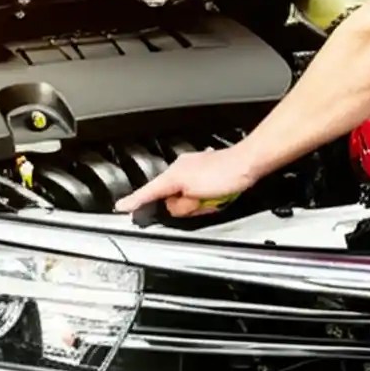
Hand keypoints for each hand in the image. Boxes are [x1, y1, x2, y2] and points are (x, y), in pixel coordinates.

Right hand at [114, 147, 259, 217]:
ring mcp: (191, 166)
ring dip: (194, 201)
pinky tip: (215, 195)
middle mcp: (180, 167)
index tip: (121, 207)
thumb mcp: (197, 200)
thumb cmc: (227, 177)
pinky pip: (194, 186)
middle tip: (200, 207)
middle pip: (169, 195)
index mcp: (174, 174)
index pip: (149, 191)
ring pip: (183, 192)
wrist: (248, 163)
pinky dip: (200, 194)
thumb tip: (173, 207)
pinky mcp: (203, 167)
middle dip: (182, 205)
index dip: (134, 200)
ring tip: (212, 200)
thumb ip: (180, 206)